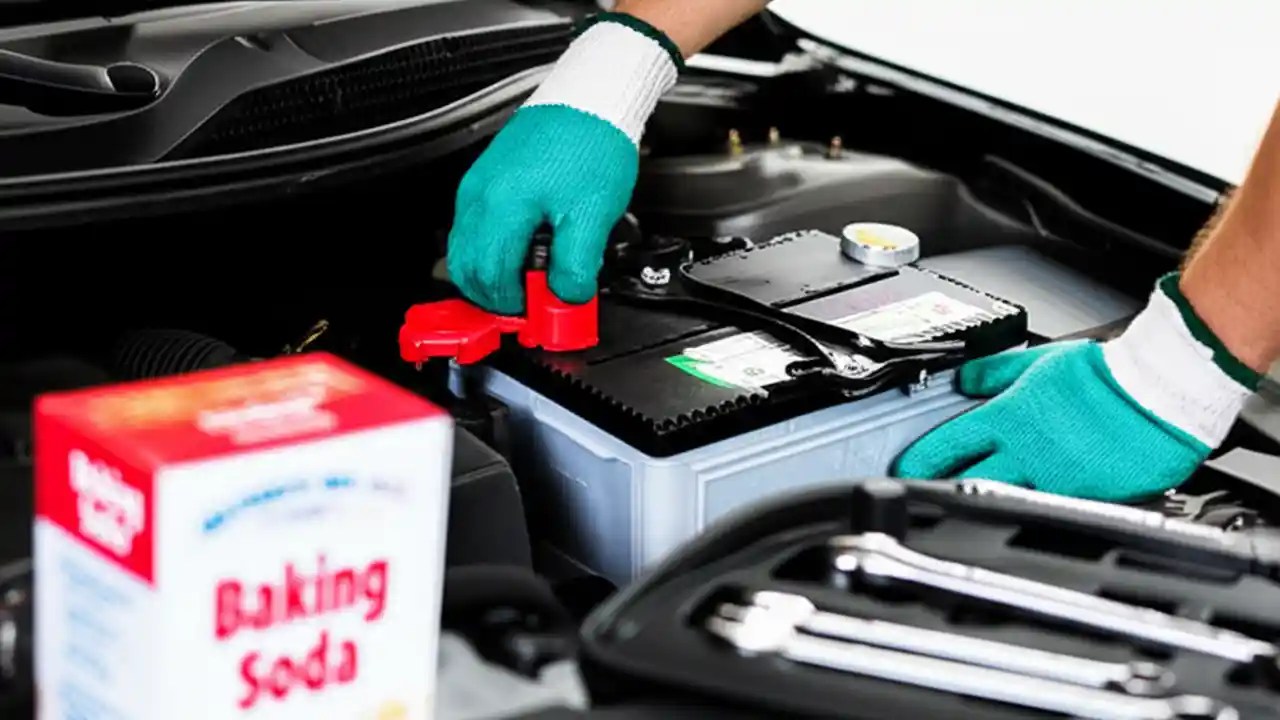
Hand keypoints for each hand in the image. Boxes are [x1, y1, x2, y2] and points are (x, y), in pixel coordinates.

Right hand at [446, 106, 637, 314]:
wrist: (592, 95)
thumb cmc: (591, 143)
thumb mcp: (592, 216)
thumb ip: (575, 267)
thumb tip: (564, 300)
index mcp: (501, 208)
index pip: (491, 279)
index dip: (513, 306)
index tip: (537, 314)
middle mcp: (479, 197)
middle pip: (467, 269)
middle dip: (494, 296)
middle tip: (529, 305)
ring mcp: (477, 185)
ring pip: (466, 249)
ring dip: (492, 273)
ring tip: (530, 279)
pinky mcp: (485, 176)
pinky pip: (474, 226)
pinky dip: (492, 248)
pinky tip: (526, 248)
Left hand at [892, 341, 1209, 500]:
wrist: (1160, 395)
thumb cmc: (1107, 376)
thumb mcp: (1040, 361)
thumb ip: (996, 372)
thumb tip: (965, 377)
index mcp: (1008, 417)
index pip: (947, 443)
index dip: (918, 460)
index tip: (903, 469)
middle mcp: (1024, 453)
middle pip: (963, 482)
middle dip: (937, 492)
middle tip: (921, 496)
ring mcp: (1052, 481)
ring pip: (1001, 502)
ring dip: (979, 505)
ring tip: (961, 509)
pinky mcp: (1081, 500)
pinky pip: (1045, 512)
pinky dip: (1028, 512)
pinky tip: (1019, 515)